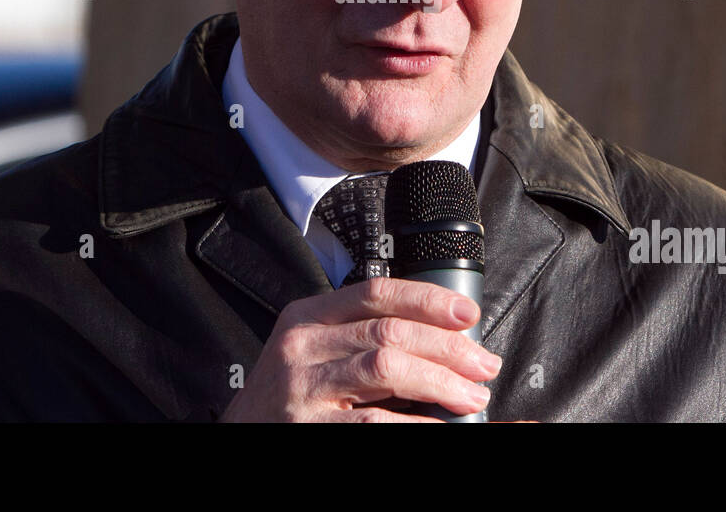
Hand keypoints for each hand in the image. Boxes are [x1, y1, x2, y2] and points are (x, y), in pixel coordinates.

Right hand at [219, 277, 500, 421]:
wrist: (242, 432)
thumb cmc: (290, 391)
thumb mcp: (313, 347)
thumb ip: (358, 332)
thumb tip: (441, 334)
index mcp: (308, 315)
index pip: (376, 292)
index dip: (428, 300)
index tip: (469, 314)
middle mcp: (303, 345)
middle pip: (389, 332)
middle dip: (447, 347)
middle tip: (484, 364)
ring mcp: (304, 388)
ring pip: (385, 369)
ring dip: (440, 381)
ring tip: (471, 395)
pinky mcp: (311, 427)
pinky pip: (374, 421)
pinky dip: (414, 422)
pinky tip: (438, 424)